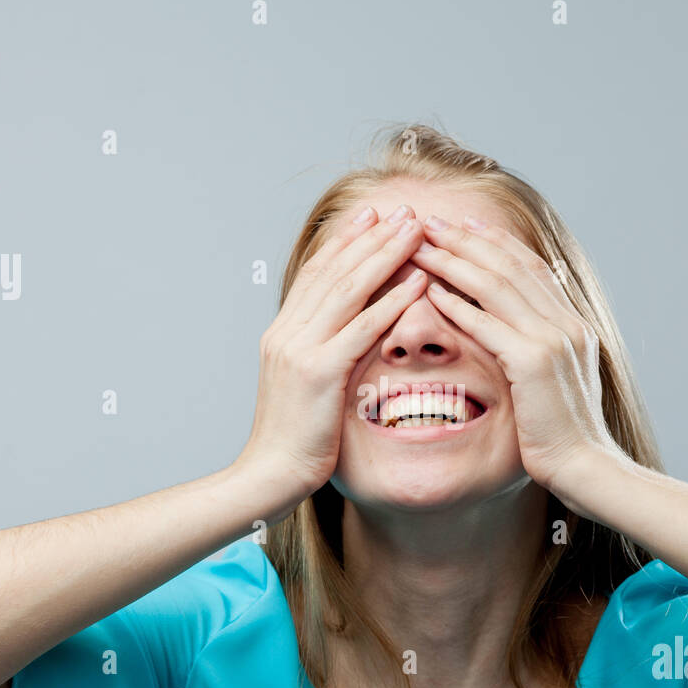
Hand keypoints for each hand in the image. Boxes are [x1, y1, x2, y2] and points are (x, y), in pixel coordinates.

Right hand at [235, 205, 428, 516]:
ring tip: (416, 230)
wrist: (268, 476)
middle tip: (402, 210)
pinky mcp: (318, 372)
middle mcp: (287, 333)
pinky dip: (392, 301)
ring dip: (386, 255)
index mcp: (282, 334)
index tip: (373, 218)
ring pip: (348, 289)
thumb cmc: (292, 442)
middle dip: (371, 237)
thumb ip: (320, 358)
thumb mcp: (303, 390)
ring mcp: (300, 350)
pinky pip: (362, 328)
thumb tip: (345, 342)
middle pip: (335, 271)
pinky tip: (418, 282)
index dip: (346, 243)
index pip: (317, 274)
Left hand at [410, 215, 623, 510]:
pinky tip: (431, 293)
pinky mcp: (533, 363)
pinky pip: (488, 325)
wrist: (586, 468)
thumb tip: (521, 334)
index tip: (464, 224)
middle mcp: (566, 324)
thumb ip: (541, 352)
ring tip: (421, 246)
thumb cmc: (566, 436)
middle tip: (430, 221)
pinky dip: (458, 306)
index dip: (495, 242)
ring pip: (496, 286)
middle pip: (510, 266)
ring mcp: (552, 341)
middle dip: (466, 239)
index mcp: (573, 324)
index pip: (531, 267)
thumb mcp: (557, 383)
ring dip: (454, 261)